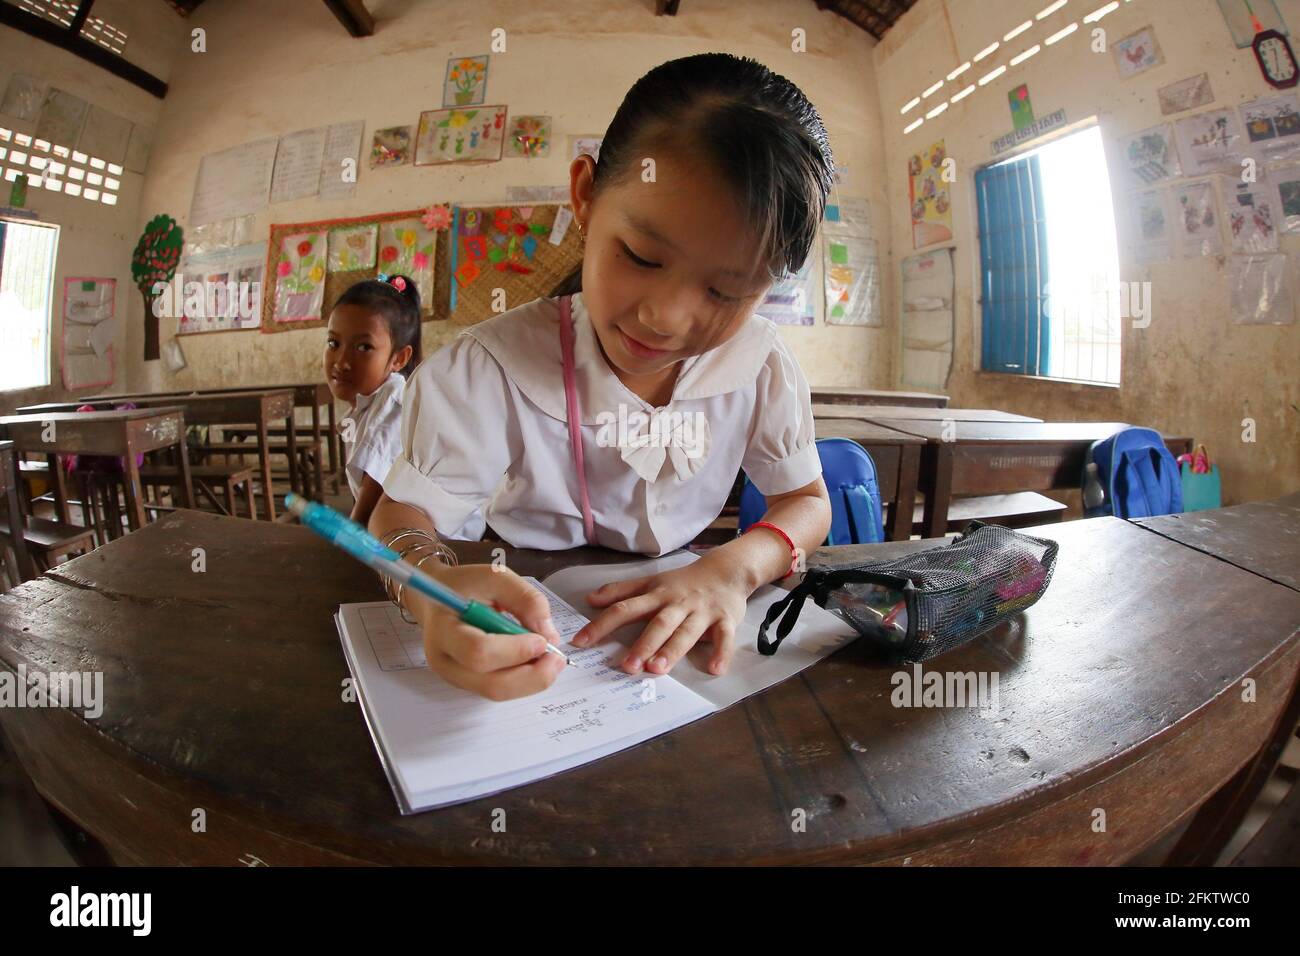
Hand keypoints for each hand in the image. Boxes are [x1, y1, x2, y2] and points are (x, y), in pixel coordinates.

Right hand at [408, 563, 566, 700]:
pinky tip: (535, 661)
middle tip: (557, 658)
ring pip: (497, 692)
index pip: (478, 652)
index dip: (515, 651)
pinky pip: (498, 689)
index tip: (541, 640)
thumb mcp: (496, 576)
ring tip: (551, 659)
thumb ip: (525, 600)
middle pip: (490, 684)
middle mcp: (445, 661)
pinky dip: (523, 680)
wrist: (437, 597)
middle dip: (531, 676)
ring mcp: (455, 677)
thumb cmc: (465, 585)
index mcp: (443, 629)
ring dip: (531, 681)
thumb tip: (549, 635)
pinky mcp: (468, 682)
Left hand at [573, 556, 748, 676]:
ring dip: (672, 650)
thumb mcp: (650, 582)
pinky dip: (721, 653)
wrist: (725, 571)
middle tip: (627, 666)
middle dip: (642, 644)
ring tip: (657, 669)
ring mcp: (701, 613)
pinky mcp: (725, 620)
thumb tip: (590, 599)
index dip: (601, 625)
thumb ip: (621, 592)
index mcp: (656, 595)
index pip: (624, 609)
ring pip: (686, 632)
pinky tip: (714, 669)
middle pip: (658, 624)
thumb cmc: (683, 582)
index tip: (580, 642)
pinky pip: (724, 637)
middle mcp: (677, 604)